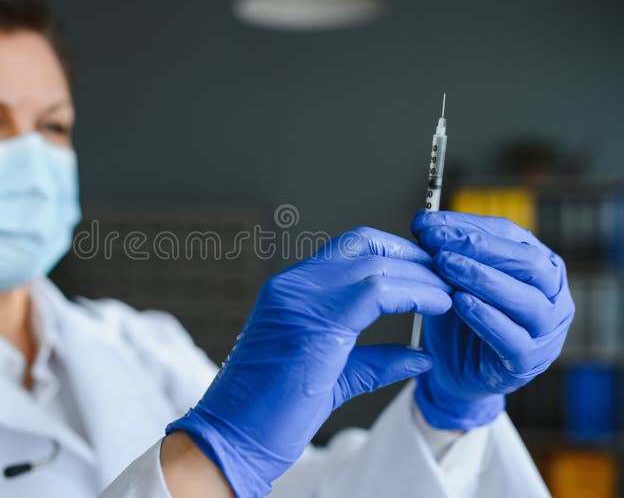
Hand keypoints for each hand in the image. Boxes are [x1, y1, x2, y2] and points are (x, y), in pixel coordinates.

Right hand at [167, 227, 451, 496]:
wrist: (232, 438)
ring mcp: (298, 299)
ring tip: (450, 294)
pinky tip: (438, 306)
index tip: (428, 274)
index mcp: (292, 292)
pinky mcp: (312, 323)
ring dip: (420, 276)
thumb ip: (376, 360)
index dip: (395, 254)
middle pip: (365, 244)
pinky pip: (375, 292)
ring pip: (375, 263)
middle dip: (414, 256)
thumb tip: (420, 356)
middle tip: (449, 277)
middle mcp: (293, 286)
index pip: (351, 249)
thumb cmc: (271, 413)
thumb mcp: (332, 378)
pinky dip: (414, 294)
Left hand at [411, 210, 574, 430]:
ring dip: (482, 278)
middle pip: (528, 263)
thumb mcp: (451, 278)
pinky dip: (487, 317)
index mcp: (538, 265)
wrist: (452, 369)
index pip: (510, 235)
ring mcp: (547, 331)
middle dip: (479, 248)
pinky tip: (460, 302)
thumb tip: (423, 221)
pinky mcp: (529, 361)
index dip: (468, 226)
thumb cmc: (458, 317)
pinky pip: (514, 338)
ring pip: (527, 299)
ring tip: (444, 265)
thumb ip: (445, 251)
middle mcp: (552, 295)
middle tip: (436, 242)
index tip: (427, 223)